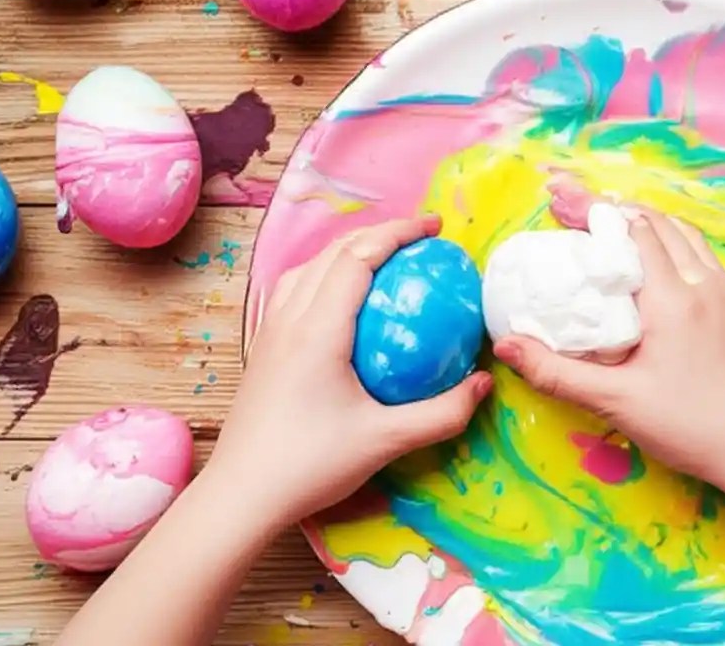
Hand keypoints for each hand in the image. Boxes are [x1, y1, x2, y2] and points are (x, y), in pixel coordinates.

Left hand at [209, 215, 492, 526]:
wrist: (241, 495)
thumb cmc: (310, 466)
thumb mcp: (385, 441)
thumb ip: (442, 414)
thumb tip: (483, 384)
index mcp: (318, 329)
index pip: (358, 257)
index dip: (397, 233)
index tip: (434, 228)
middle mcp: (289, 319)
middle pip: (333, 252)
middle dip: (378, 234)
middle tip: (421, 239)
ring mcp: (270, 332)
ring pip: (309, 267)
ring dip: (349, 251)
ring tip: (386, 259)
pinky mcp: (263, 350)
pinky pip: (295, 291)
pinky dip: (326, 275)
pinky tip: (345, 300)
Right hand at [493, 211, 724, 485]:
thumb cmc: (689, 426)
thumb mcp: (615, 402)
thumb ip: (557, 373)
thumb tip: (506, 346)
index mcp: (672, 299)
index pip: (633, 231)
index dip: (594, 211)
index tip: (560, 202)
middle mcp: (703, 283)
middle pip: (658, 224)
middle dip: (614, 211)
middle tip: (574, 209)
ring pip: (684, 235)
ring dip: (646, 222)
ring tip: (609, 225)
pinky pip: (701, 255)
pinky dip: (672, 241)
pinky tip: (654, 258)